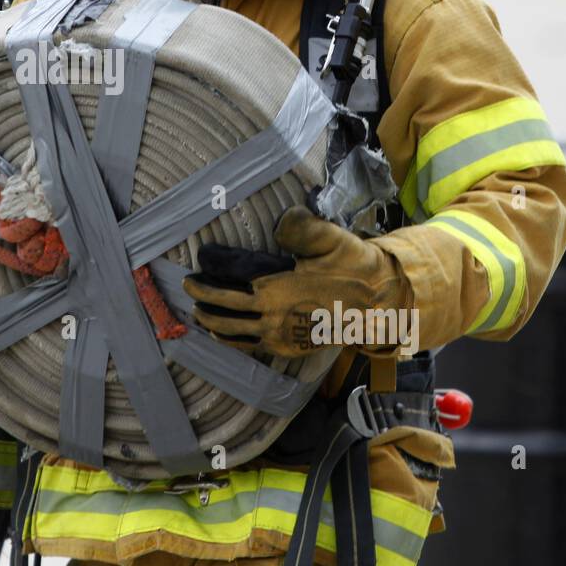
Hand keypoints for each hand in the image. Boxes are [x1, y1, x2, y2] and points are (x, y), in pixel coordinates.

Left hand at [183, 206, 411, 356]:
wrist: (377, 305)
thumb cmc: (352, 269)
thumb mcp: (329, 240)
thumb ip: (301, 228)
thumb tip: (282, 218)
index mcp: (275, 291)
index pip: (227, 290)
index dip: (205, 285)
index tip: (190, 277)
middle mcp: (272, 318)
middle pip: (224, 315)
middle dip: (202, 303)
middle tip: (188, 291)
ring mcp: (279, 337)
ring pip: (234, 335)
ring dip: (213, 325)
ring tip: (199, 314)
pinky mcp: (289, 347)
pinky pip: (252, 346)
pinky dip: (233, 340)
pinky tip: (226, 334)